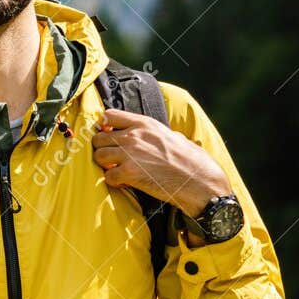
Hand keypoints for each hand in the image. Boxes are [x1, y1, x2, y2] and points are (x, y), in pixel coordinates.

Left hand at [91, 109, 230, 218]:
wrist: (200, 182)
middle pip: (98, 138)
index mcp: (145, 124)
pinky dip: (113, 181)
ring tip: (118, 170)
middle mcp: (134, 136)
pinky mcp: (128, 173)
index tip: (109, 136)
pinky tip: (125, 182)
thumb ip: (157, 134)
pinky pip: (107, 176)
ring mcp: (129, 154)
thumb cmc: (192, 161)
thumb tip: (152, 135)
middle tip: (113, 159)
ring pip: (98, 156)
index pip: (109, 115)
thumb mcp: (175, 137)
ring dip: (105, 165)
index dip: (105, 127)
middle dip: (103, 149)